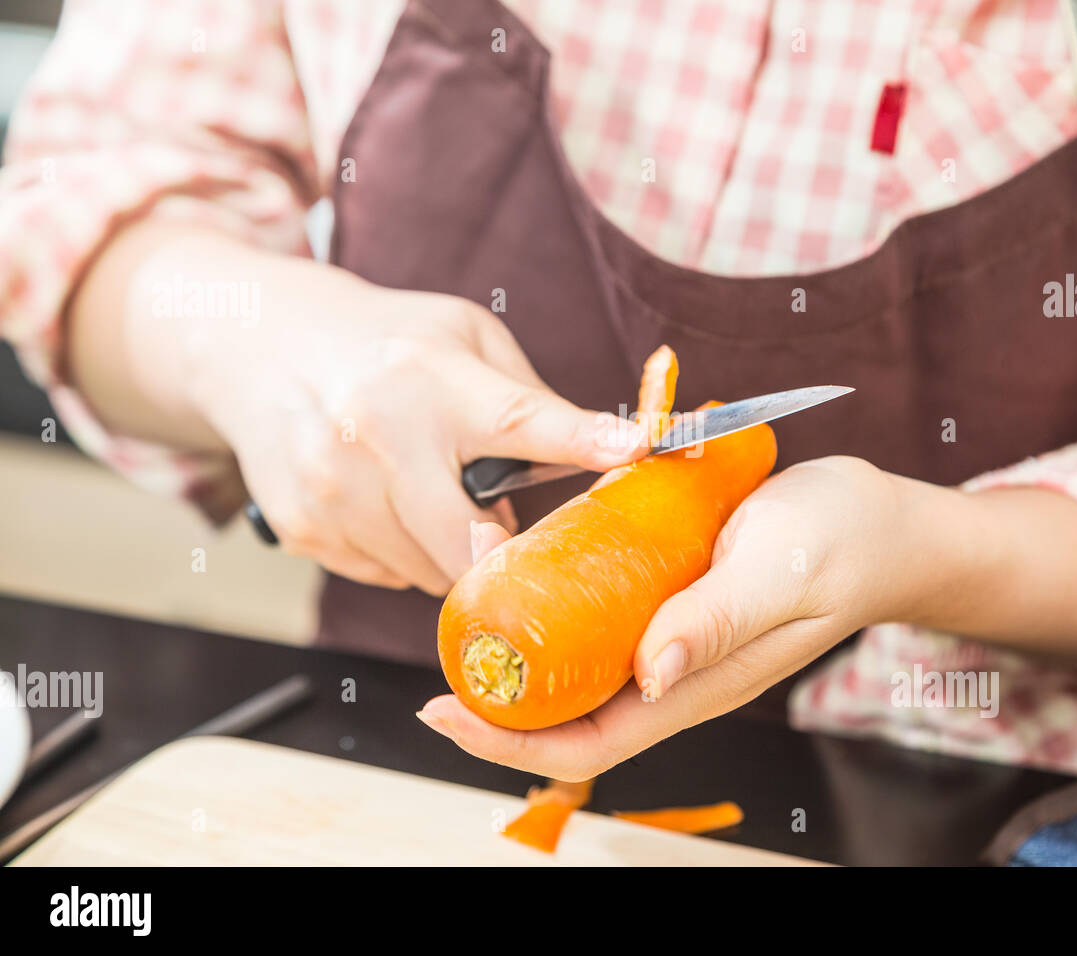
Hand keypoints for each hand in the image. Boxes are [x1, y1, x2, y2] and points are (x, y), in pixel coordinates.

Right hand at [189, 267, 646, 593]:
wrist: (258, 345)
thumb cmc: (383, 343)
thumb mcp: (462, 337)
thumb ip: (526, 397)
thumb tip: (596, 456)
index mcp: (430, 376)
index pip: (518, 418)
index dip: (580, 440)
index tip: (636, 447)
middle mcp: (377, 434)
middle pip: (471, 539)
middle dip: (502, 548)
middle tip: (501, 519)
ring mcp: (333, 490)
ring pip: (432, 571)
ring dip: (453, 548)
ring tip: (430, 488)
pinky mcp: (305, 530)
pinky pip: (388, 575)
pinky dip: (403, 550)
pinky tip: (385, 499)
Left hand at [417, 456, 894, 779]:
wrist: (882, 520)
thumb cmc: (842, 543)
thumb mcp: (779, 572)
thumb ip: (717, 621)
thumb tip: (647, 677)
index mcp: (696, 684)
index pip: (588, 742)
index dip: (510, 739)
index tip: (444, 708)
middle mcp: (673, 671)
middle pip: (568, 708)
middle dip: (497, 687)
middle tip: (447, 632)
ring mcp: (672, 636)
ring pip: (580, 659)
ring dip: (522, 633)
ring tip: (478, 579)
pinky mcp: (673, 597)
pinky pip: (604, 611)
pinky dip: (559, 592)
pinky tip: (535, 554)